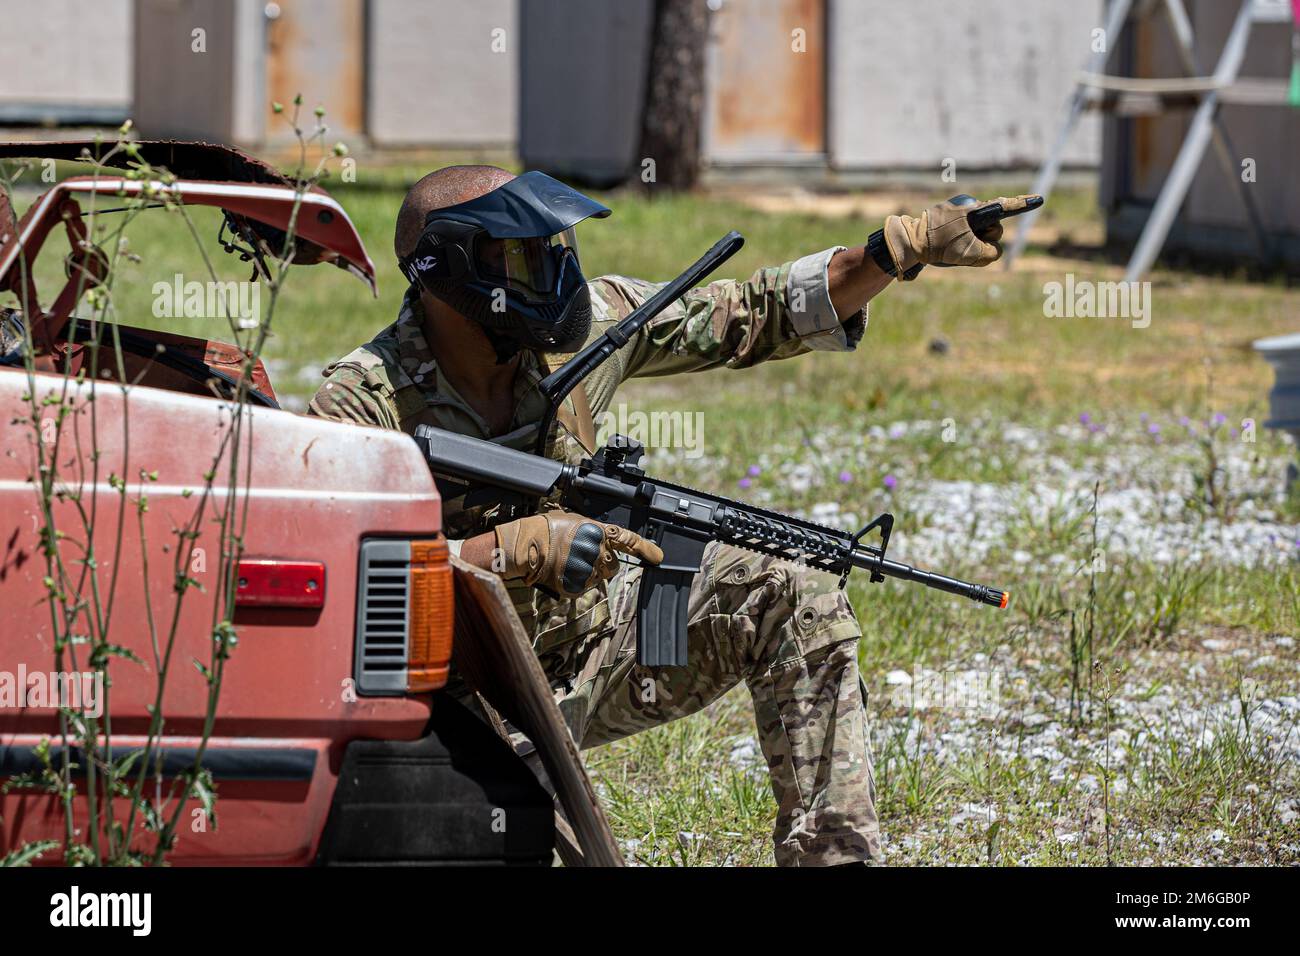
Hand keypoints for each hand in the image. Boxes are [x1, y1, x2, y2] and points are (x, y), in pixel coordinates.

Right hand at [495, 510, 662, 598]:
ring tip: (570, 560)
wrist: (526, 545)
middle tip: (583, 554)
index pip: (628, 541)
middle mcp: (596, 552)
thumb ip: (597, 532)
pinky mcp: (577, 585)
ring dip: (590, 571)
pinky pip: (586, 585)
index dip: (646, 549)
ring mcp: (587, 570)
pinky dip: (578, 580)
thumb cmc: (548, 528)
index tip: (658, 556)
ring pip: (600, 576)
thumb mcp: (577, 521)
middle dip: (604, 561)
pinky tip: (565, 570)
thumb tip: (610, 540)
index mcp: (597, 532)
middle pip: (613, 564)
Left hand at [882, 195, 1036, 272]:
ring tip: (951, 247)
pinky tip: (947, 246)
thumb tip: (992, 250)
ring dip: (971, 244)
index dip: (1024, 205)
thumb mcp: (970, 255)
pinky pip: (965, 234)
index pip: (1005, 208)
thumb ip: (990, 253)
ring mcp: (958, 212)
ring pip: (978, 234)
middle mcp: (969, 207)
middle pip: (992, 228)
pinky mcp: (950, 218)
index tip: (1039, 199)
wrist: (909, 242)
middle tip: (964, 247)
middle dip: (985, 241)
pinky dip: (961, 244)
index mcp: (975, 211)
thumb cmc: (940, 247)